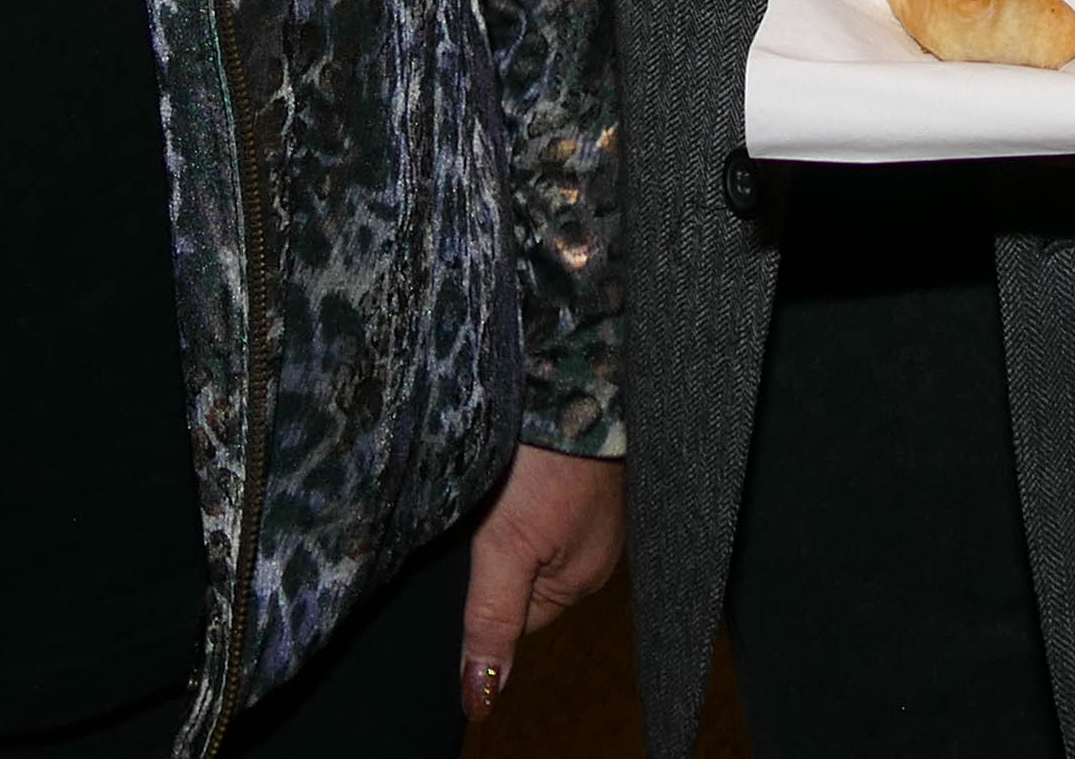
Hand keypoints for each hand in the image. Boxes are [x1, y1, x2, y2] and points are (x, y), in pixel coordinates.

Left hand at [456, 444, 623, 723]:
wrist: (573, 377)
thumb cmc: (547, 465)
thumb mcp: (506, 550)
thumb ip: (493, 620)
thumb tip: (483, 697)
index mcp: (584, 577)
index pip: (519, 615)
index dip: (487, 589)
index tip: (477, 551)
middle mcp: (597, 546)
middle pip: (528, 574)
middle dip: (500, 554)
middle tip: (485, 515)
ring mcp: (596, 504)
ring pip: (535, 534)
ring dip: (512, 517)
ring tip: (501, 487)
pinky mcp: (585, 467)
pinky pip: (547, 495)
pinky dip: (527, 486)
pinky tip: (517, 467)